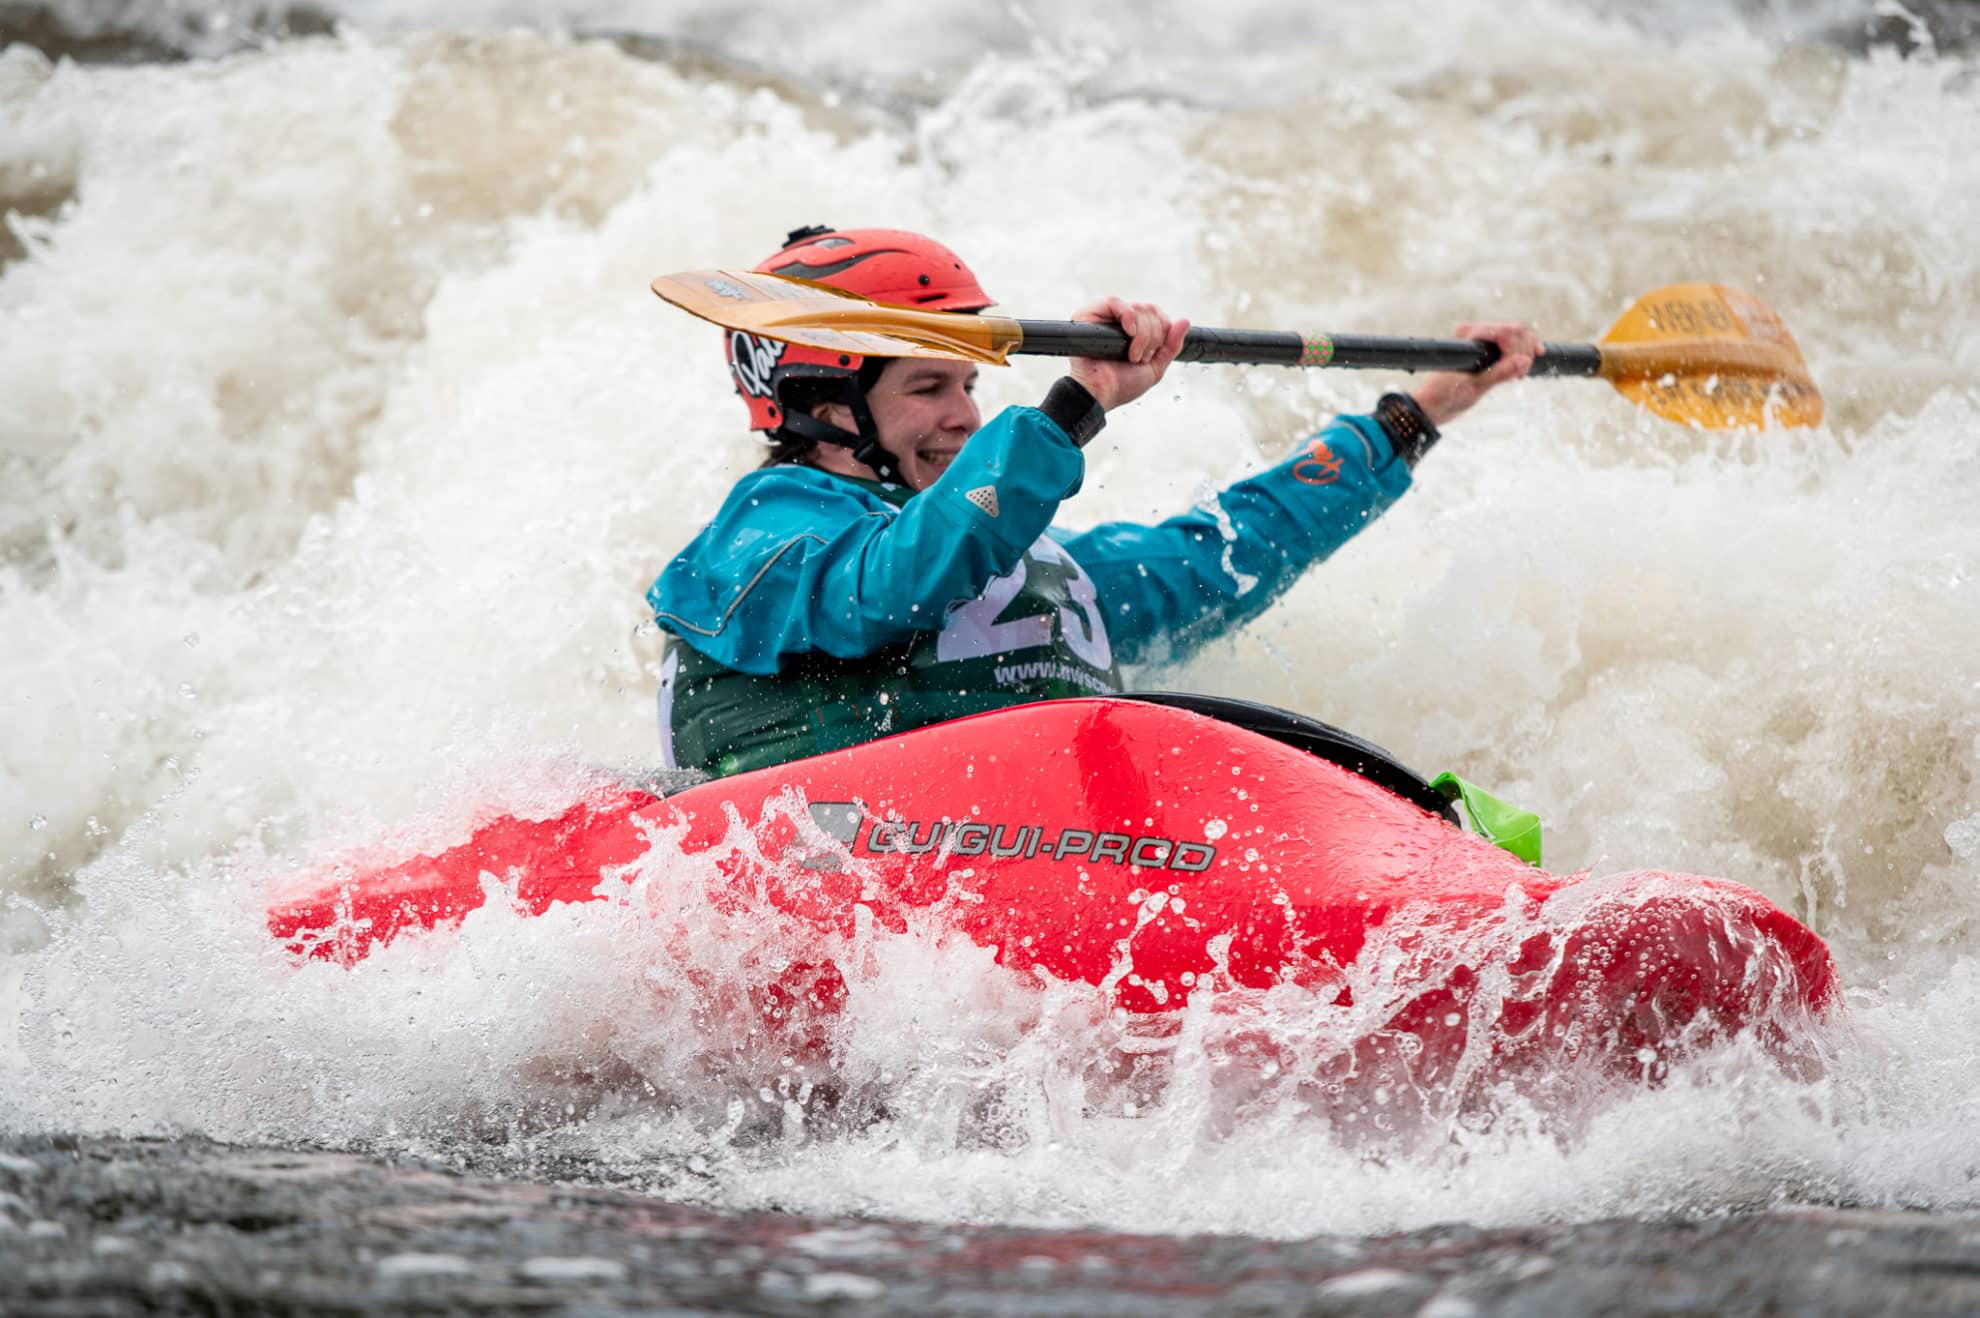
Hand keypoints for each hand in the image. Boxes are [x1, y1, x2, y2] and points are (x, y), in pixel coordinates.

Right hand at [1068, 297, 1189, 411]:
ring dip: (1142, 334)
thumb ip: (1171, 345)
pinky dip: (1128, 317)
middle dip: (1152, 337)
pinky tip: (1128, 334)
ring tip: (1131, 355)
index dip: (1162, 332)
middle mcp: (1119, 322)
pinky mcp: (1089, 315)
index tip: (1151, 355)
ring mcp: (1104, 317)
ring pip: (1137, 308)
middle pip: (1150, 310)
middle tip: (1140, 358)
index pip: (1157, 315)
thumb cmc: (1121, 385)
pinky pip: (1115, 302)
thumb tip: (1184, 321)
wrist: (1101, 393)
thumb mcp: (1155, 367)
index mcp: (1133, 332)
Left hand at [1410, 322, 1542, 427]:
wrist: (1433, 405)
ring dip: (1524, 353)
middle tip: (1519, 376)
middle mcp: (1475, 331)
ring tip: (1518, 375)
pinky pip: (1510, 344)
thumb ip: (1500, 373)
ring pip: (1516, 336)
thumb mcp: (1476, 387)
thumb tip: (1524, 361)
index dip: (1518, 350)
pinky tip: (1523, 366)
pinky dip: (1520, 353)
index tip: (1518, 372)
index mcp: (1469, 335)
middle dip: (1523, 352)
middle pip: (1516, 331)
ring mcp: (1481, 338)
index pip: (1507, 331)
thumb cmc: (1447, 396)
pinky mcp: (1485, 348)